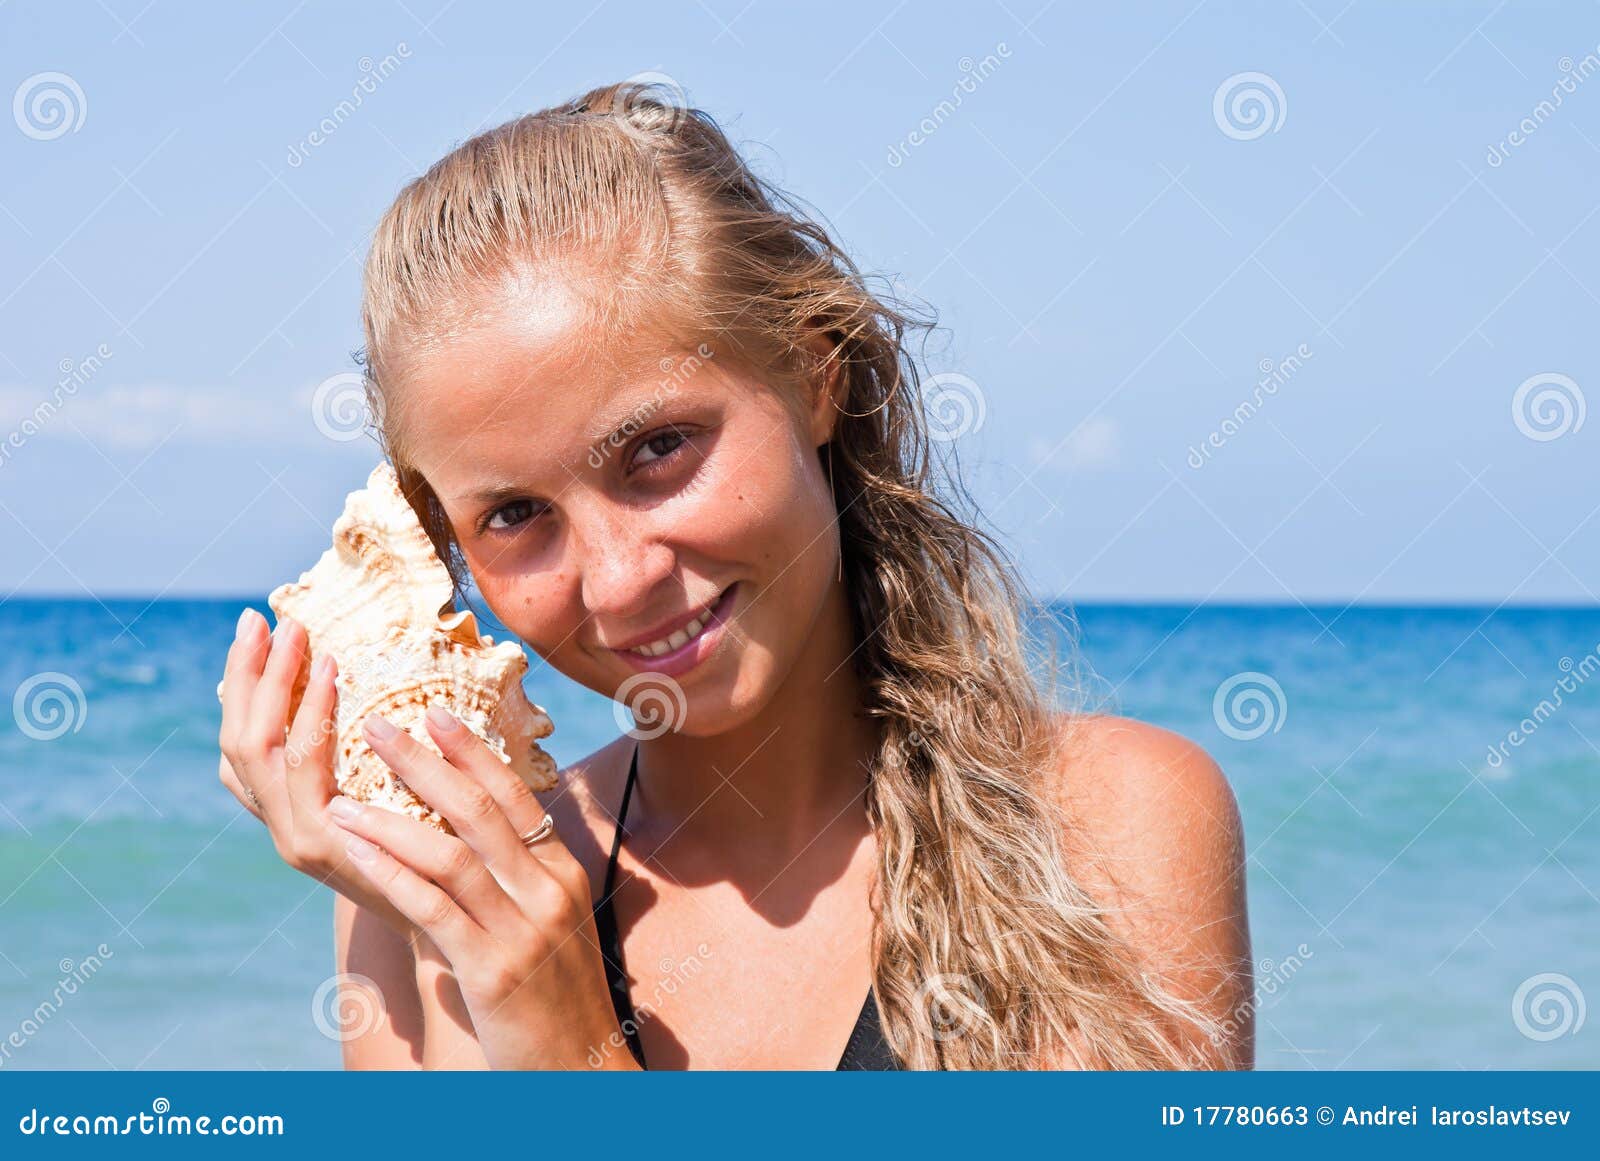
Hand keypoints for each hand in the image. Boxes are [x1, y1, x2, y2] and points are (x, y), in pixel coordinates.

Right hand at [217, 608, 412, 935]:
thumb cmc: (429, 849)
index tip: (256, 630)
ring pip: (260, 749)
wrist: (453, 922)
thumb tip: (377, 683)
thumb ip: (366, 758)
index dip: (240, 686)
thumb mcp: (388, 796)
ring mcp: (296, 838)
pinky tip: (332, 676)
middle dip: (247, 675)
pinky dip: (313, 716)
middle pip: (239, 739)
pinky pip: (306, 769)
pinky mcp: (324, 846)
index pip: (241, 743)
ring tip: (299, 634)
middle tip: (265, 619)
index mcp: (289, 812)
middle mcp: (281, 825)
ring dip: (276, 684)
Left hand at [326, 705, 634, 1070]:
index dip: (472, 750)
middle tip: (377, 725)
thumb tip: (473, 832)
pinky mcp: (493, 971)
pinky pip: (434, 909)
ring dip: (389, 820)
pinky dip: (391, 875)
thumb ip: (518, 876)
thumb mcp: (550, 922)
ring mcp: (523, 930)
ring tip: (341, 798)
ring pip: (451, 854)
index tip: (434, 712)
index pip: (515, 794)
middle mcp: (547, 890)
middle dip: (424, 762)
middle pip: (481, 809)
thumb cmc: (555, 997)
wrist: (579, 1071)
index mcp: (562, 871)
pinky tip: (356, 854)